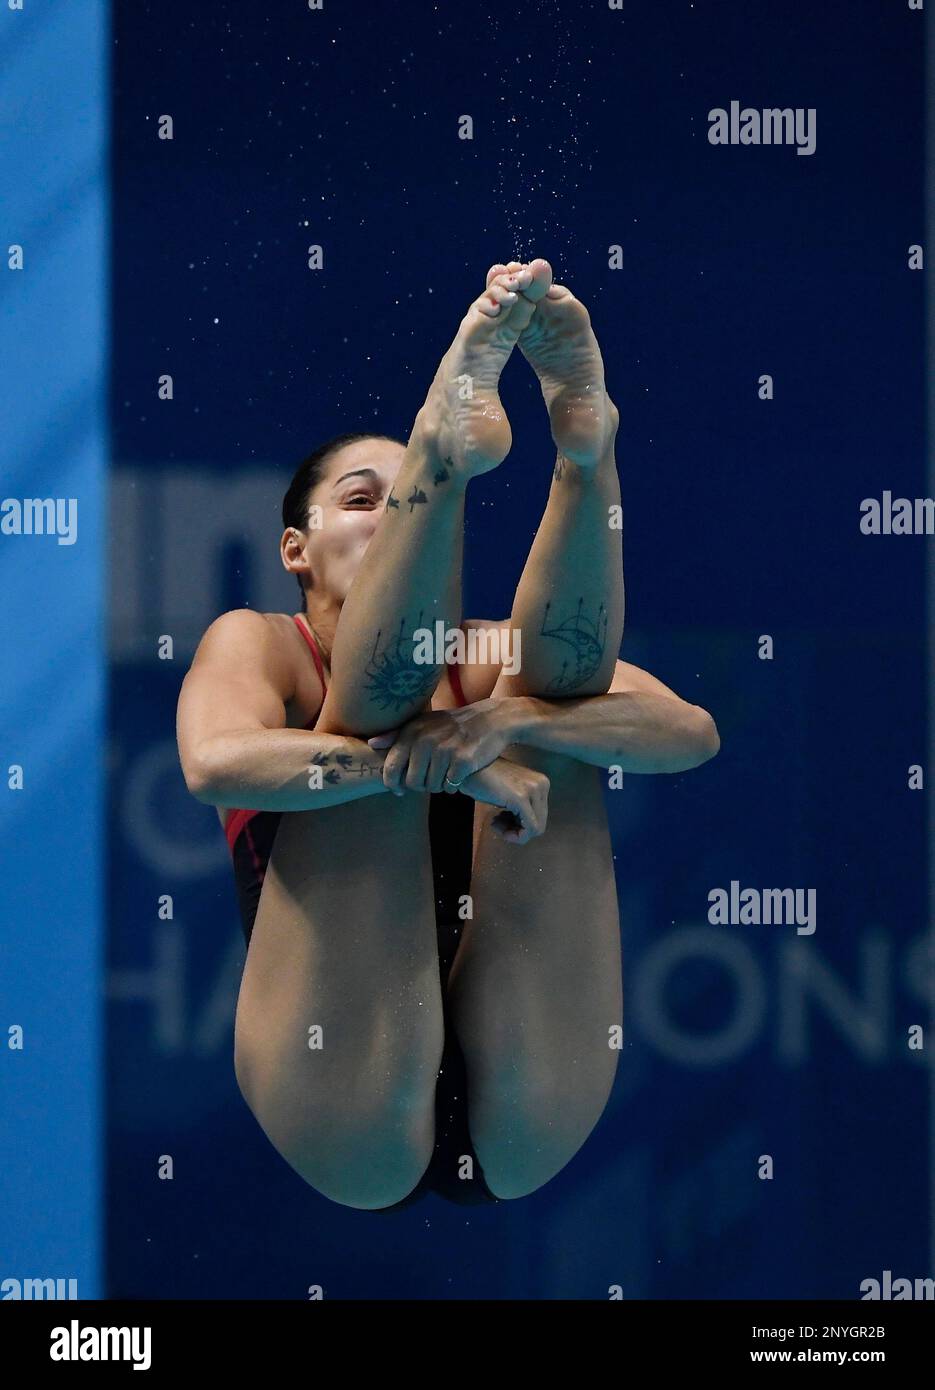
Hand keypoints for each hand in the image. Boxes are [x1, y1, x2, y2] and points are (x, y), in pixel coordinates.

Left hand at [368, 697, 523, 794]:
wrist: (490, 720)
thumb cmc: (453, 725)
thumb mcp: (424, 723)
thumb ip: (396, 734)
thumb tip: (372, 743)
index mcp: (412, 732)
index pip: (391, 768)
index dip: (393, 784)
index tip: (399, 790)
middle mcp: (425, 741)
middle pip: (412, 783)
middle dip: (421, 786)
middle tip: (431, 780)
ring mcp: (444, 751)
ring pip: (431, 787)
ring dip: (438, 786)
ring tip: (446, 775)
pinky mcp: (462, 762)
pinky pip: (449, 787)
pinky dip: (453, 787)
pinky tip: (458, 777)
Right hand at [458, 758, 548, 843]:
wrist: (465, 768)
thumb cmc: (482, 779)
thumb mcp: (510, 791)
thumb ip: (523, 806)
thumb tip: (525, 828)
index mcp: (541, 782)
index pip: (541, 816)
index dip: (520, 824)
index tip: (502, 819)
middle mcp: (542, 784)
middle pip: (539, 824)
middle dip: (517, 829)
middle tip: (496, 823)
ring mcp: (533, 790)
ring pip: (535, 830)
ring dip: (513, 832)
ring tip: (495, 822)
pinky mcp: (521, 798)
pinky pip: (528, 830)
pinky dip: (513, 835)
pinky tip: (495, 824)